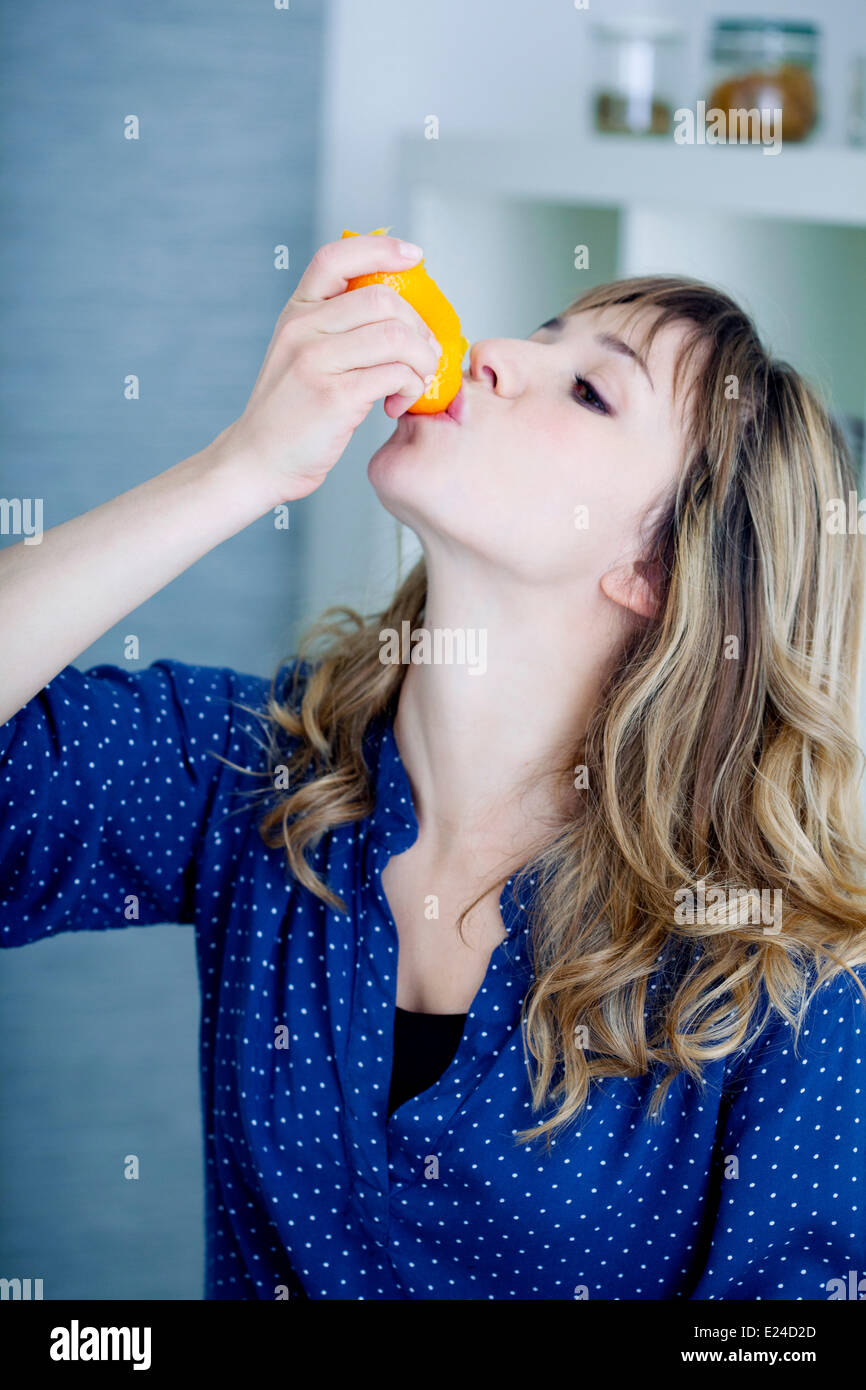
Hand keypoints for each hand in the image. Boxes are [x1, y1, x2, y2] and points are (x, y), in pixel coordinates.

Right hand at [213, 234, 441, 503]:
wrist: (258, 460)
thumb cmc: (290, 411)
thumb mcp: (299, 353)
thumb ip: (334, 326)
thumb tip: (397, 307)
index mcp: (296, 311)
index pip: (337, 257)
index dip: (381, 249)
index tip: (415, 257)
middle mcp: (302, 328)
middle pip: (383, 299)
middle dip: (418, 326)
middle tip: (424, 355)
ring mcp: (316, 361)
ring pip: (395, 336)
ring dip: (422, 359)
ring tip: (416, 380)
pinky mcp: (334, 396)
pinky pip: (394, 375)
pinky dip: (410, 388)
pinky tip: (398, 403)